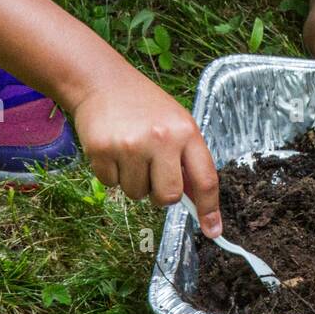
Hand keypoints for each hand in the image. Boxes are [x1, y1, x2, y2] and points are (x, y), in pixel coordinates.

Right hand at [71, 68, 220, 235]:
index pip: (205, 179)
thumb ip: (187, 159)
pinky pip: (111, 185)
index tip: (213, 231)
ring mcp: (130, 146)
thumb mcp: (176, 123)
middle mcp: (160, 139)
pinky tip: (112, 149)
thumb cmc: (144, 105)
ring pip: (137, 194)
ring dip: (133, 181)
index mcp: (185, 131)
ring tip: (130, 151)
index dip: (210, 209)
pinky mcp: (101, 151)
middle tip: (153, 172)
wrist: (102, 82)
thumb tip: (197, 201)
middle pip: (167, 196)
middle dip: (160, 194)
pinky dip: (111, 173)